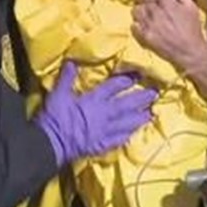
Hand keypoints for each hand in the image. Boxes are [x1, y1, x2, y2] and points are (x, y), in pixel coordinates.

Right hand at [36, 61, 157, 164]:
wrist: (52, 144)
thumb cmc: (55, 117)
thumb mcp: (58, 94)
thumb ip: (67, 78)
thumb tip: (72, 61)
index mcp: (94, 100)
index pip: (113, 87)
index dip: (126, 80)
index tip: (138, 76)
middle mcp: (104, 115)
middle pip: (126, 105)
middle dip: (141, 99)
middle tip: (155, 94)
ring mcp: (105, 131)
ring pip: (127, 123)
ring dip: (139, 118)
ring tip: (151, 114)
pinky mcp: (102, 145)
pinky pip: (119, 140)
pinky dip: (127, 136)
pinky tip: (133, 134)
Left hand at [132, 0, 206, 71]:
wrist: (190, 52)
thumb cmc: (193, 31)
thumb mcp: (193, 8)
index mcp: (169, 5)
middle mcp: (157, 14)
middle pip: (145, 0)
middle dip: (149, 1)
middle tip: (152, 5)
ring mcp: (149, 26)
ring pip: (136, 11)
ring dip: (141, 10)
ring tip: (146, 13)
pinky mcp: (145, 37)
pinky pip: (133, 26)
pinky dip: (137, 23)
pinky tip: (143, 24)